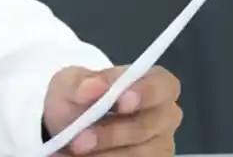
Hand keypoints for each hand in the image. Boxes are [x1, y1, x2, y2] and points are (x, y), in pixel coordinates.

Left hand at [43, 65, 182, 155]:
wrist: (68, 126)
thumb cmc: (79, 98)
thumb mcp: (71, 83)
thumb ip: (80, 82)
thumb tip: (95, 85)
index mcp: (153, 84)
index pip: (162, 85)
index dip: (145, 92)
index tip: (119, 101)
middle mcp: (163, 116)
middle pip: (147, 125)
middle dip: (111, 133)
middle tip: (79, 139)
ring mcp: (159, 145)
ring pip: (138, 154)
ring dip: (102, 154)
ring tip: (72, 150)